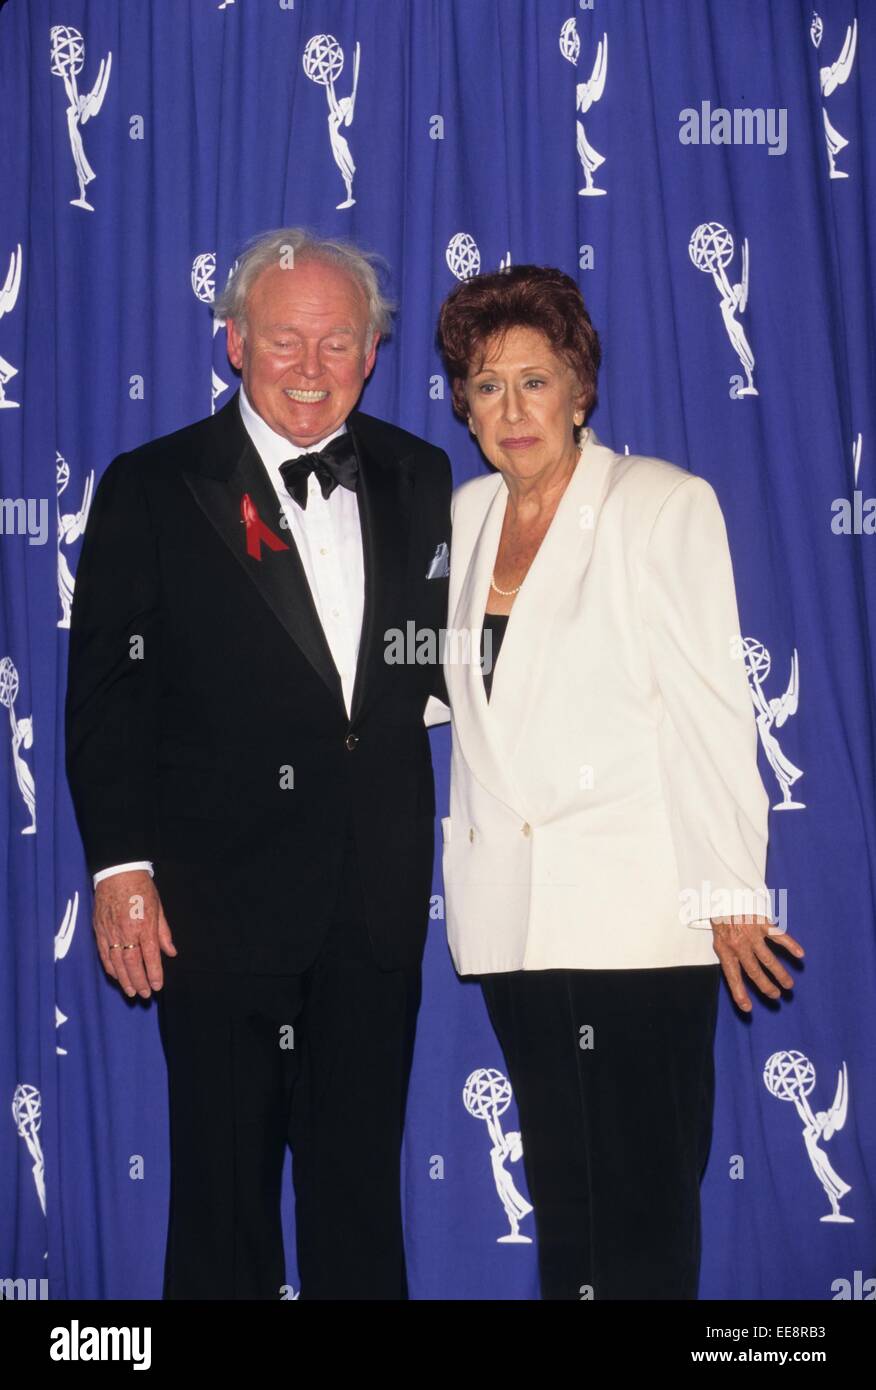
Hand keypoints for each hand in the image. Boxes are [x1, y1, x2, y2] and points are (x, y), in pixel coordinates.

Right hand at [93, 870, 176, 998]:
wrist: (117, 872)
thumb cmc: (141, 888)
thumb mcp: (159, 907)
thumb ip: (164, 933)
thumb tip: (171, 953)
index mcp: (144, 925)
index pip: (150, 955)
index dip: (154, 973)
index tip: (157, 986)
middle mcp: (127, 931)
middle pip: (132, 963)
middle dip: (139, 981)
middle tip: (144, 995)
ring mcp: (110, 931)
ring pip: (116, 962)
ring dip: (124, 979)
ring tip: (131, 991)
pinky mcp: (99, 930)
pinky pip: (104, 953)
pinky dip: (110, 967)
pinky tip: (116, 976)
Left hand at [710, 915, 803, 1012]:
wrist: (723, 895)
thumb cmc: (721, 919)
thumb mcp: (718, 939)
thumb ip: (728, 956)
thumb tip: (736, 976)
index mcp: (726, 950)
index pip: (733, 976)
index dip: (739, 993)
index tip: (747, 1008)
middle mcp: (739, 945)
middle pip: (754, 971)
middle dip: (766, 986)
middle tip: (775, 995)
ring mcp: (752, 935)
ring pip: (768, 959)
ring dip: (780, 974)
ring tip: (789, 985)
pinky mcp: (762, 924)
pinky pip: (778, 936)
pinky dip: (790, 945)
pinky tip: (800, 954)